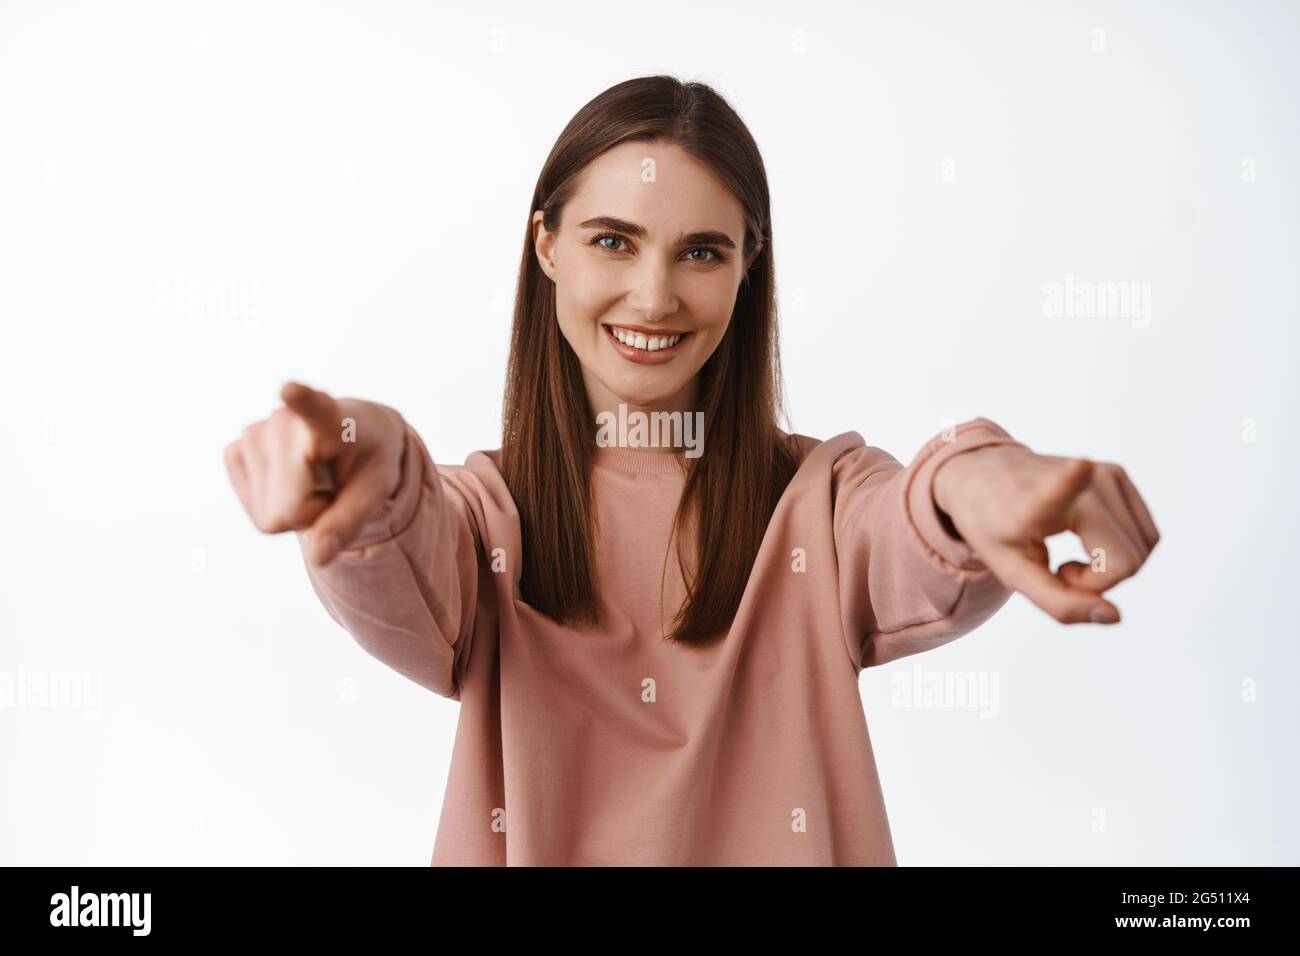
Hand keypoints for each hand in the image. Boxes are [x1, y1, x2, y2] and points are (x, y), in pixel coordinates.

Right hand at [223, 381, 407, 566]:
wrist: (354, 432)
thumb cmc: (369, 459)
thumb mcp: (377, 490)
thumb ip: (350, 521)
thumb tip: (318, 557)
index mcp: (331, 419)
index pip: (312, 409)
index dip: (301, 400)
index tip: (290, 389)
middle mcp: (285, 421)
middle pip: (289, 510)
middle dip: (313, 512)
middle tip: (333, 485)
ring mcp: (254, 433)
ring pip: (271, 514)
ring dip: (296, 507)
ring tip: (314, 476)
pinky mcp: (236, 449)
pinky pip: (257, 509)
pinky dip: (275, 504)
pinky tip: (290, 476)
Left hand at [932, 444, 1159, 623]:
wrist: (986, 478)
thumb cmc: (995, 528)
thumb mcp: (1013, 574)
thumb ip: (1060, 603)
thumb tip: (1115, 615)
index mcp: (1038, 501)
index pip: (1061, 493)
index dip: (1071, 481)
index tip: (1080, 465)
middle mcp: (1081, 480)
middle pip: (1128, 561)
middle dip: (1098, 583)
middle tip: (1059, 571)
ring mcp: (1106, 474)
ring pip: (1142, 550)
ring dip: (1110, 569)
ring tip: (1069, 558)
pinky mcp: (1120, 474)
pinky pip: (1144, 534)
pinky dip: (1121, 552)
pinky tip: (1086, 543)